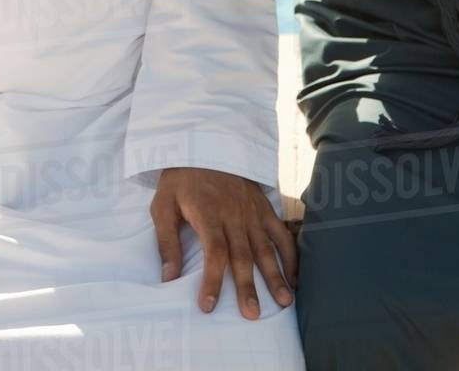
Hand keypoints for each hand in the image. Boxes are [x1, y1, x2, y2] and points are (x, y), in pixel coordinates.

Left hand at [150, 168, 295, 319]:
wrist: (204, 144)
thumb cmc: (181, 179)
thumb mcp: (163, 206)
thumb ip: (167, 242)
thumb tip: (168, 278)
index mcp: (209, 214)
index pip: (214, 252)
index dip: (212, 280)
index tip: (208, 306)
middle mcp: (234, 215)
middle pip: (243, 255)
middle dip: (248, 286)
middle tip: (252, 314)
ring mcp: (252, 211)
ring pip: (265, 247)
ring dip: (275, 275)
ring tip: (284, 302)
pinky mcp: (264, 207)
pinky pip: (280, 232)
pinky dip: (290, 254)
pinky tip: (294, 277)